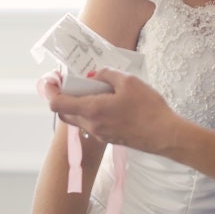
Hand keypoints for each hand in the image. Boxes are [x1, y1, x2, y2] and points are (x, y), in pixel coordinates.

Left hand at [44, 68, 178, 154]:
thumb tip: (93, 75)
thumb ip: (107, 75)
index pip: (57, 104)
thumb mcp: (128, 81)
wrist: (165, 135)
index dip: (50, 91)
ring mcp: (100, 134)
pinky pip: (90, 124)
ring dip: (76, 104)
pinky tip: (104, 100)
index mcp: (92, 110)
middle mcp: (91, 125)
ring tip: (89, 88)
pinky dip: (89, 111)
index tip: (51, 79)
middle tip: (69, 81)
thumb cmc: (148, 108)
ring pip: (77, 119)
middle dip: (61, 96)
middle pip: (64, 113)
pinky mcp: (109, 138)